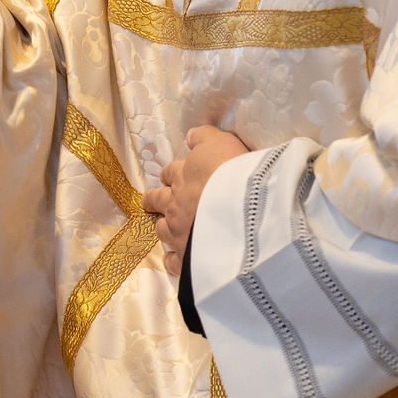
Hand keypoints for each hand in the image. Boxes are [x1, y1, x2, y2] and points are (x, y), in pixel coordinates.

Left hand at [142, 125, 251, 275]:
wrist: (244, 214)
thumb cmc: (237, 174)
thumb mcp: (223, 143)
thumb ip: (205, 137)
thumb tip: (190, 135)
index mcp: (184, 176)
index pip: (171, 171)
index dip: (171, 173)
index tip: (172, 176)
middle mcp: (175, 203)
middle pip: (157, 199)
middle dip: (155, 199)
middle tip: (153, 200)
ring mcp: (178, 233)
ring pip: (161, 229)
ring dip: (163, 227)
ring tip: (165, 227)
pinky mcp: (186, 259)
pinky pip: (172, 262)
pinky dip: (172, 259)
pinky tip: (174, 259)